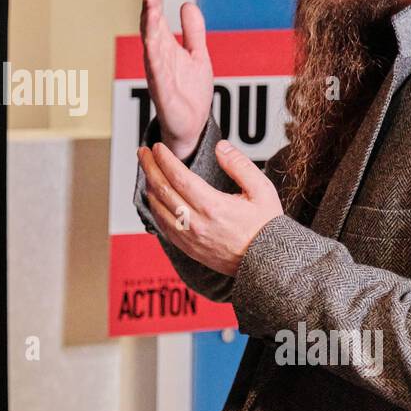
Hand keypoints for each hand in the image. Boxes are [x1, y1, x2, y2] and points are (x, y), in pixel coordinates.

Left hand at [138, 139, 283, 276]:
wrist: (267, 264)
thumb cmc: (266, 227)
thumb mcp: (262, 190)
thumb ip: (240, 165)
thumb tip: (220, 147)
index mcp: (213, 206)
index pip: (178, 177)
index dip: (165, 159)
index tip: (158, 147)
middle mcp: (197, 223)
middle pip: (163, 190)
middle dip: (150, 167)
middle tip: (143, 152)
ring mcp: (190, 238)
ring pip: (159, 208)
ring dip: (149, 186)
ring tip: (148, 170)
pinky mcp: (188, 248)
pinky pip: (163, 226)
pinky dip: (155, 207)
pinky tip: (154, 197)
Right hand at [140, 0, 212, 159]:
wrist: (193, 126)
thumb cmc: (190, 92)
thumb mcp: (197, 55)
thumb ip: (193, 31)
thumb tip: (187, 4)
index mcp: (165, 50)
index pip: (156, 22)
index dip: (154, 4)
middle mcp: (159, 61)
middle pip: (150, 32)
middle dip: (149, 13)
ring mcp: (159, 78)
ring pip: (151, 51)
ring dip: (150, 31)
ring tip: (151, 13)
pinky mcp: (164, 96)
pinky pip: (158, 77)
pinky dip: (155, 63)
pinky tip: (154, 48)